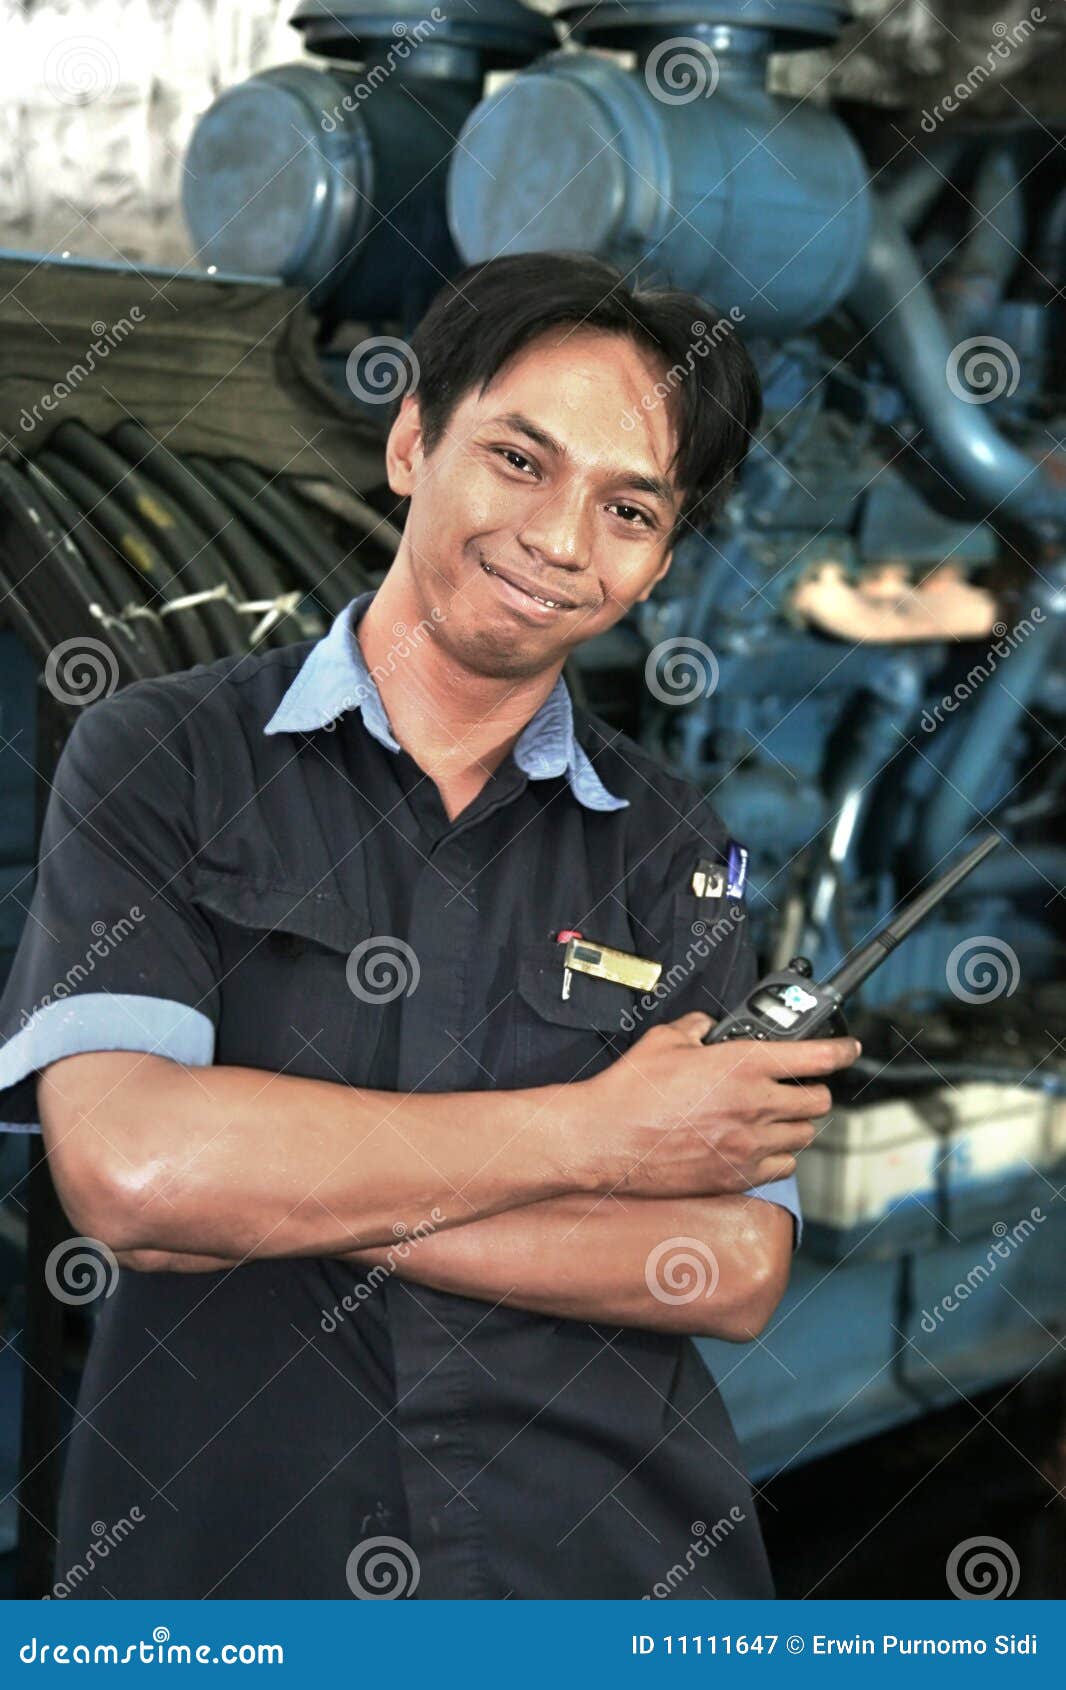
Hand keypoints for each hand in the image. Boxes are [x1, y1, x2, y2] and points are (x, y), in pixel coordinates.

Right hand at [581, 1011, 860, 1197]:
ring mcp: (750, 1144)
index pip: (816, 1057)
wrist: (607, 1140)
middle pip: (819, 1101)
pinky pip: (784, 1166)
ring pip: (805, 1136)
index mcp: (743, 1065)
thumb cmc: (631, 1090)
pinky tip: (761, 1144)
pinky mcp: (738, 1175)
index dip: (841, 1049)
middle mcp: (755, 1105)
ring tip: (776, 1115)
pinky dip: (780, 1154)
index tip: (848, 1048)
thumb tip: (708, 1027)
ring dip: (797, 1123)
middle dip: (813, 1090)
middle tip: (797, 1085)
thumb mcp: (665, 1040)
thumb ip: (697, 1028)